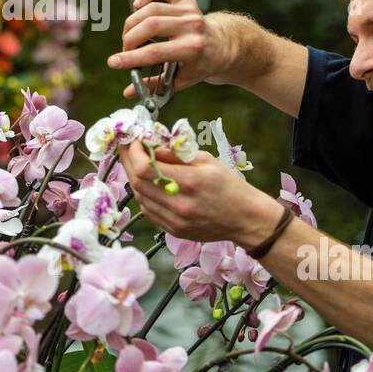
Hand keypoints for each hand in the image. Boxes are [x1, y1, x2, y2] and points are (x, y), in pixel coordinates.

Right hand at [108, 0, 243, 101]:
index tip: (112, 62)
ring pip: (151, 8)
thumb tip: (128, 92)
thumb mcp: (180, 80)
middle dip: (130, 39)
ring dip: (132, 22)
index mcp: (192, 49)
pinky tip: (137, 4)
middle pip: (150, 26)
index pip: (154, 52)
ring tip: (130, 35)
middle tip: (126, 49)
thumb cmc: (198, 65)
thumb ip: (154, 86)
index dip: (130, 58)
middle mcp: (192, 26)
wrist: (222, 47)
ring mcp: (189, 11)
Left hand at [117, 140, 277, 246]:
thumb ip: (176, 154)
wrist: (244, 218)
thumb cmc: (229, 185)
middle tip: (128, 148)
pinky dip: (144, 195)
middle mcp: (179, 203)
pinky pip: (148, 211)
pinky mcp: (173, 230)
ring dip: (134, 178)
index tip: (135, 141)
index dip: (134, 152)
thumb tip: (151, 146)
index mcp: (189, 181)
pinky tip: (149, 185)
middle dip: (128, 161)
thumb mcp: (206, 160)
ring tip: (138, 164)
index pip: (146, 168)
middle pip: (137, 182)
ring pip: (139, 197)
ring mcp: (175, 220)